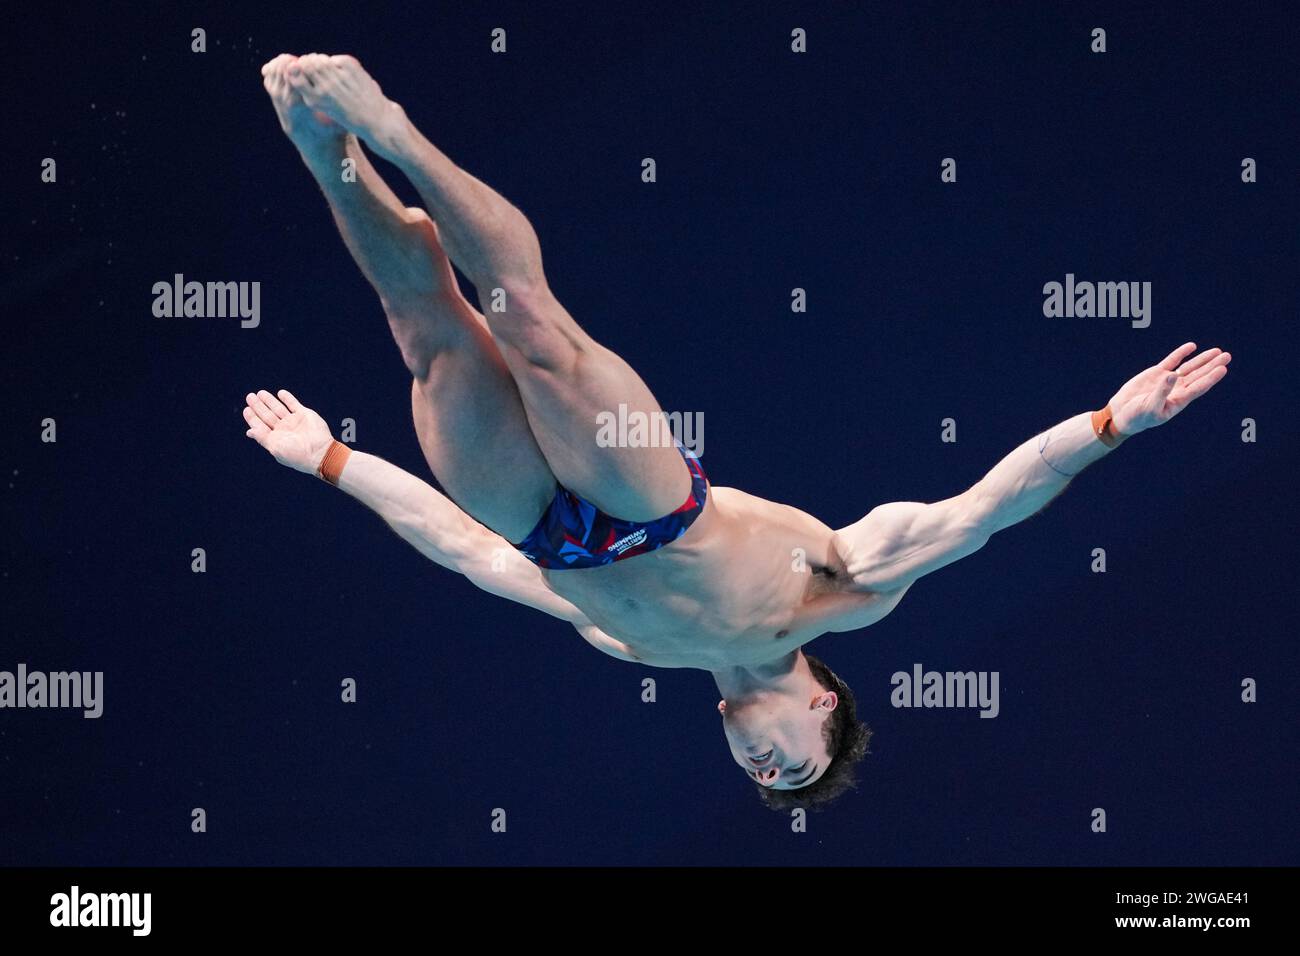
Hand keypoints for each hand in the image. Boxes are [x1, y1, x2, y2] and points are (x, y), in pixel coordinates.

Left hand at [242, 389, 333, 474]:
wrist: (320, 452)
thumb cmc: (297, 454)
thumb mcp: (275, 447)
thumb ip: (262, 437)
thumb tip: (249, 431)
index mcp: (275, 438)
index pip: (260, 425)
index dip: (252, 418)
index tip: (246, 409)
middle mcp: (284, 429)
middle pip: (267, 415)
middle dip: (258, 406)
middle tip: (250, 396)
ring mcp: (294, 421)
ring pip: (278, 408)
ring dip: (269, 400)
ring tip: (261, 393)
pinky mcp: (304, 415)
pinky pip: (294, 404)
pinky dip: (287, 398)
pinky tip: (280, 393)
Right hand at [1106, 342, 1230, 436]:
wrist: (1121, 414)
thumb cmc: (1137, 417)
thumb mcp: (1150, 407)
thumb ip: (1162, 391)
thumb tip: (1172, 374)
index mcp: (1178, 401)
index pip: (1198, 387)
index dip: (1211, 378)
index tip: (1222, 369)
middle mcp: (1176, 389)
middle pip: (1198, 375)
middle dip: (1212, 365)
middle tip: (1226, 356)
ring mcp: (1167, 380)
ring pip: (1189, 367)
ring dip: (1202, 359)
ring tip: (1217, 351)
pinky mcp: (1156, 374)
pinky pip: (1171, 361)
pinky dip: (1181, 353)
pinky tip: (1192, 347)